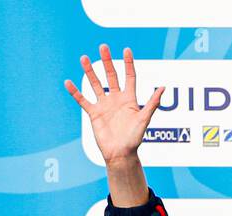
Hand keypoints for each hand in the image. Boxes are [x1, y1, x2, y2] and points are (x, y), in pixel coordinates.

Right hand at [65, 44, 164, 166]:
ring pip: (96, 84)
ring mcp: (104, 105)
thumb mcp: (144, 120)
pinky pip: (83, 100)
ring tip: (84, 58)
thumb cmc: (134, 139)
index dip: (128, 64)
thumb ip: (152, 104)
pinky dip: (75, 92)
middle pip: (111, 76)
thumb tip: (163, 88)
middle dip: (107, 61)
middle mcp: (116, 99)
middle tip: (103, 47)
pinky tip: (68, 82)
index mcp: (129, 99)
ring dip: (90, 72)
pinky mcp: (94, 114)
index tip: (127, 50)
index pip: (129, 77)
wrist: (121, 154)